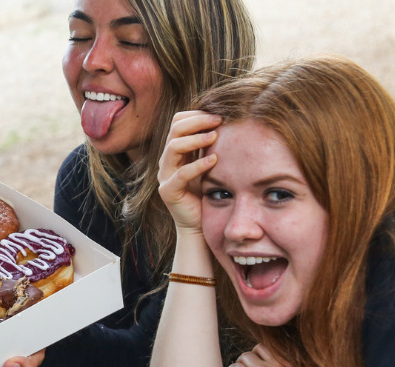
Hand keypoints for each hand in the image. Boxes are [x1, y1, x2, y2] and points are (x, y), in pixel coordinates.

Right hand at [157, 111, 221, 232]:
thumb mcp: (211, 163)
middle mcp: (167, 160)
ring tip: (215, 137)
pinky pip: (181, 174)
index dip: (196, 114)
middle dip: (198, 121)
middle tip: (219, 120)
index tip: (219, 115)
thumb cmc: (208, 192)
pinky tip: (214, 160)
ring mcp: (164, 175)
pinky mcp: (168, 191)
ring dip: (196, 139)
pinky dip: (197, 165)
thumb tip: (229, 120)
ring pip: (173, 147)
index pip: (178, 121)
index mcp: (175, 150)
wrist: (199, 224)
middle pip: (175, 129)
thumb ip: (212, 145)